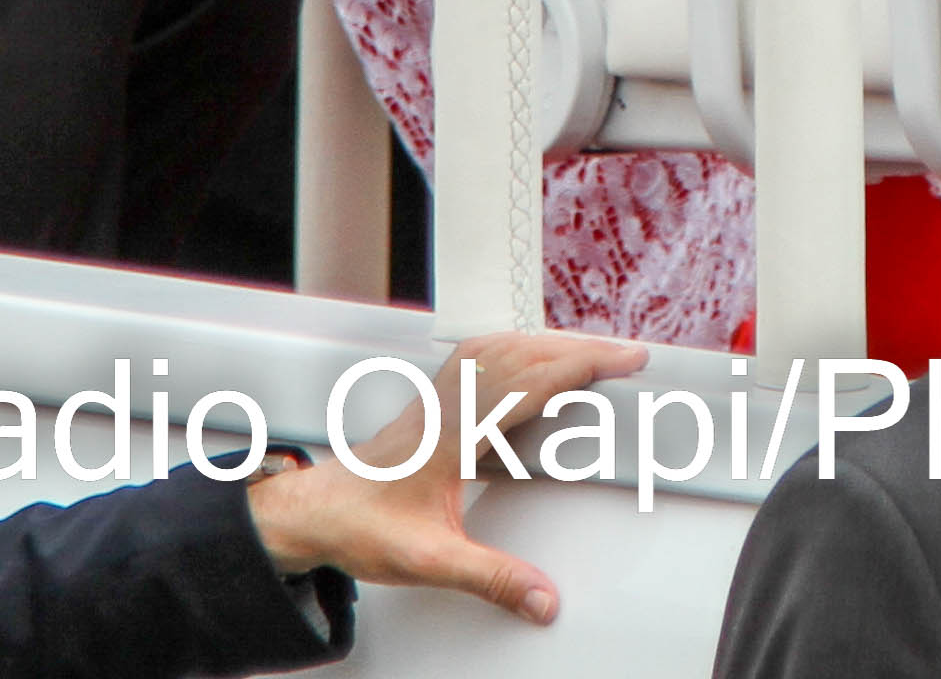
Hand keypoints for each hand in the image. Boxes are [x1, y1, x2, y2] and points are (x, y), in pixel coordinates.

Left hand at [246, 330, 646, 620]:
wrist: (314, 511)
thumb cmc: (360, 525)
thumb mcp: (431, 560)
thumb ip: (491, 578)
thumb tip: (542, 598)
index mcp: (454, 431)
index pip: (530, 382)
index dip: (583, 366)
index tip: (624, 361)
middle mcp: (448, 403)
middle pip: (524, 354)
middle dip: (581, 348)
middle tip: (626, 355)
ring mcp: (438, 397)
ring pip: (502, 347)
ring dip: (549, 343)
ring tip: (589, 351)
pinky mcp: (433, 402)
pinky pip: (481, 356)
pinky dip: (516, 348)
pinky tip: (528, 359)